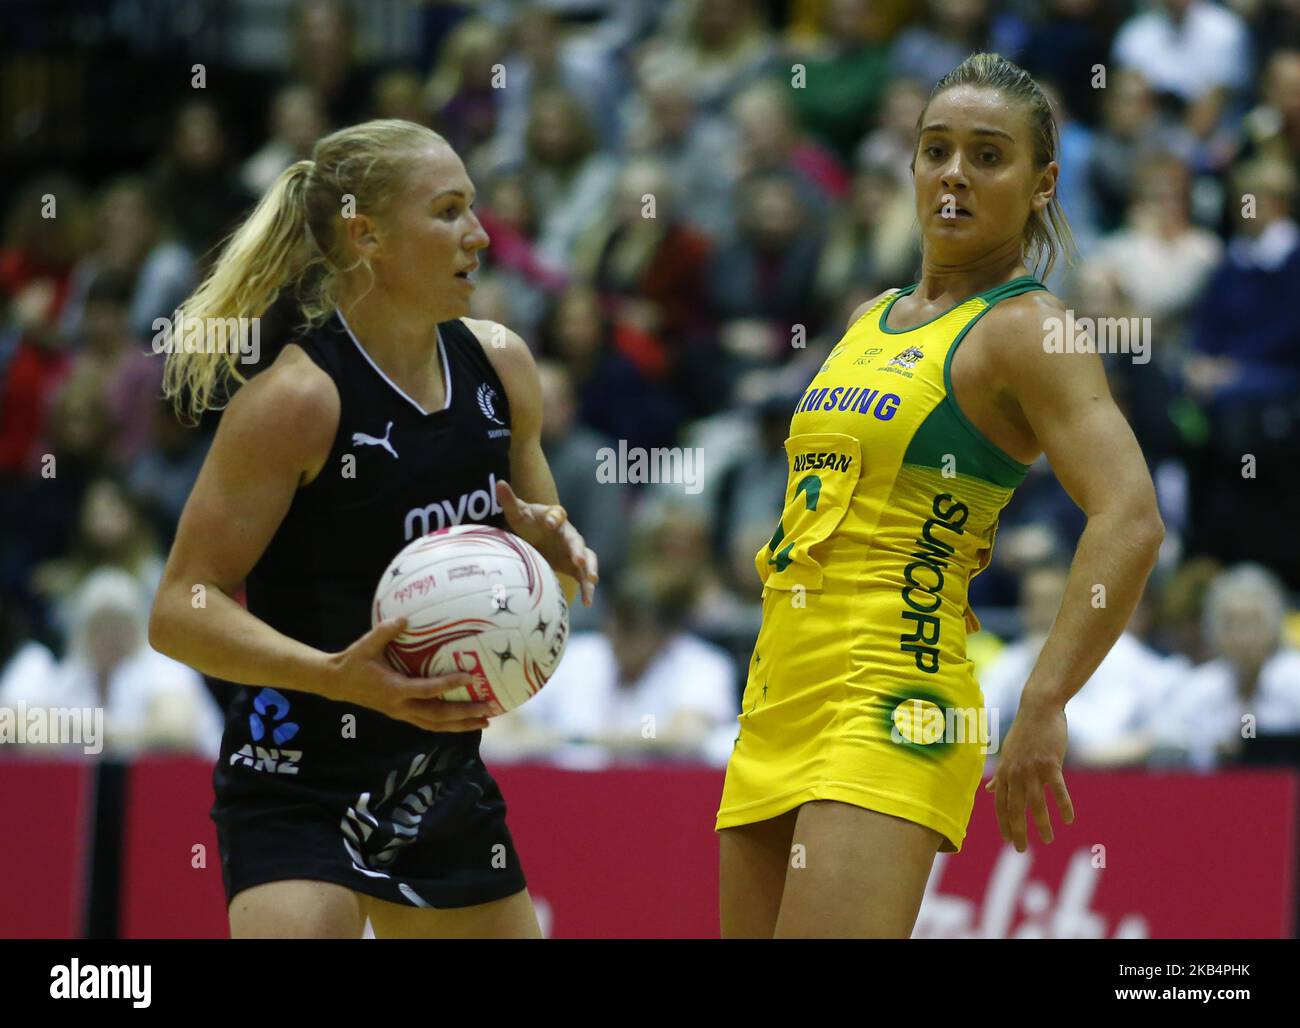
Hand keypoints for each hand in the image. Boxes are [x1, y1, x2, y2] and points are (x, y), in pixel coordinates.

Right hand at [324, 618, 493, 731]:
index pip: (427, 690)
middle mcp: (401, 707)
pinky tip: (466, 721)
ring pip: (436, 725)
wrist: (337, 683)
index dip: (448, 684)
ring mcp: (402, 714)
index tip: (470, 677)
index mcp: (394, 690)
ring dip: (462, 724)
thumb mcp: (365, 644)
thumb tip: (405, 618)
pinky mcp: (402, 715)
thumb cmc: (354, 661)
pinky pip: (429, 723)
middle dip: (465, 714)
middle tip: (490, 708)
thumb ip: (385, 631)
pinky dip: (449, 724)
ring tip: (486, 720)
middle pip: (438, 715)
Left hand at [494, 478, 598, 605]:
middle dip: (578, 550)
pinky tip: (588, 602)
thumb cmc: (527, 523)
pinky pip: (585, 577)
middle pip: (577, 540)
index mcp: (555, 517)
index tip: (551, 522)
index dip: (555, 518)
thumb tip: (500, 483)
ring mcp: (575, 550)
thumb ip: (509, 501)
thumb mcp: (517, 514)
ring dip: (590, 569)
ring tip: (591, 581)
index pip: (557, 514)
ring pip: (588, 558)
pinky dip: (588, 588)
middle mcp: (568, 533)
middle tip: (579, 560)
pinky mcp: (575, 566)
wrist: (536, 537)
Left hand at [985, 699, 1074, 851]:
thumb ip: (1001, 774)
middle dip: (1017, 831)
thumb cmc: (1025, 732)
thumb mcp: (1008, 753)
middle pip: (1014, 808)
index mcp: (1005, 771)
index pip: (1000, 804)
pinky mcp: (1050, 763)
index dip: (1003, 823)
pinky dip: (1063, 806)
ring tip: (1047, 839)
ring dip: (1042, 824)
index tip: (1008, 839)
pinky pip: (1057, 790)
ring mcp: (1032, 769)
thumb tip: (989, 789)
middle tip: (1020, 850)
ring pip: (1035, 803)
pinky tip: (1068, 819)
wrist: (1038, 708)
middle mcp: (1015, 773)